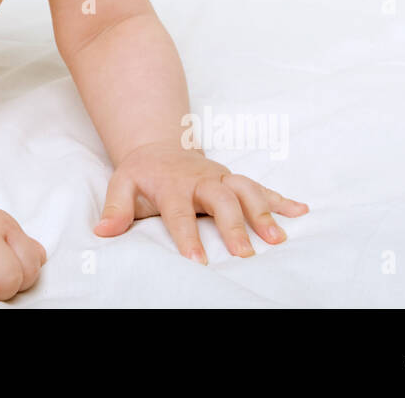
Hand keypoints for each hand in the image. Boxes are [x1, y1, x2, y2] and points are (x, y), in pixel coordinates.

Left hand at [93, 142, 308, 262]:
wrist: (159, 144)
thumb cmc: (141, 172)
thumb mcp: (120, 184)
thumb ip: (114, 208)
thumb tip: (102, 232)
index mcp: (172, 184)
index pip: (180, 212)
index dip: (188, 235)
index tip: (198, 261)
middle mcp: (201, 179)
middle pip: (221, 199)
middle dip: (234, 225)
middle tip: (244, 254)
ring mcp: (221, 177)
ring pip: (246, 190)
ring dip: (264, 212)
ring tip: (277, 239)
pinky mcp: (234, 179)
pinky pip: (261, 186)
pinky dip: (281, 198)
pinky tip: (302, 211)